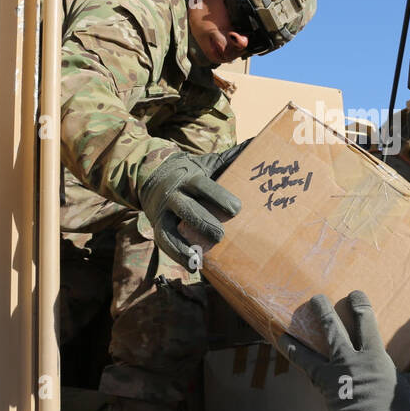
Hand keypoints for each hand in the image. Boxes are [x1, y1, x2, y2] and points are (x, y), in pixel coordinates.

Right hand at [139, 150, 242, 267]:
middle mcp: (173, 194)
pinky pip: (164, 243)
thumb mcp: (207, 162)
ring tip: (201, 258)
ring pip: (170, 230)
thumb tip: (258, 143)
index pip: (202, 185)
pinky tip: (193, 266)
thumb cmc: (190, 171)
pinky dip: (178, 255)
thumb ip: (230, 158)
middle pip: (186, 209)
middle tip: (221, 235)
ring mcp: (162, 212)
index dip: (218, 196)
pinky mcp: (157, 227)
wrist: (151, 175)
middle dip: (203, 222)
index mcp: (188, 177)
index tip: (237, 209)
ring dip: (184, 245)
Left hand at [279, 291, 409, 410]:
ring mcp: (335, 376)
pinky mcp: (325, 389)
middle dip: (324, 311)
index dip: (359, 304)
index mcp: (375, 357)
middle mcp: (351, 362)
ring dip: (301, 334)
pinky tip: (285, 345)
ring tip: (289, 323)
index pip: (366, 322)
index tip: (355, 294)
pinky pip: (306, 368)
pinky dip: (295, 355)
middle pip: (333, 330)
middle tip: (316, 298)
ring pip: (314, 349)